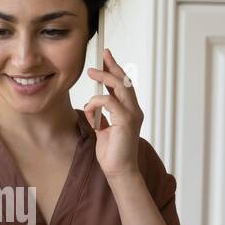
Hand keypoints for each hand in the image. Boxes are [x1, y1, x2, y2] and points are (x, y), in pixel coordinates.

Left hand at [84, 48, 141, 182]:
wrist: (118, 170)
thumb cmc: (112, 152)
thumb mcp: (104, 129)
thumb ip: (103, 115)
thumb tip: (95, 104)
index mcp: (130, 111)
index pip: (124, 86)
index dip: (115, 70)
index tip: (106, 58)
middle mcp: (134, 110)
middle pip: (125, 81)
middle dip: (112, 66)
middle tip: (102, 54)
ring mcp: (132, 115)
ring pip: (120, 86)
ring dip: (104, 77)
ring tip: (91, 73)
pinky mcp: (126, 121)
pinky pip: (109, 101)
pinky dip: (96, 103)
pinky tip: (90, 111)